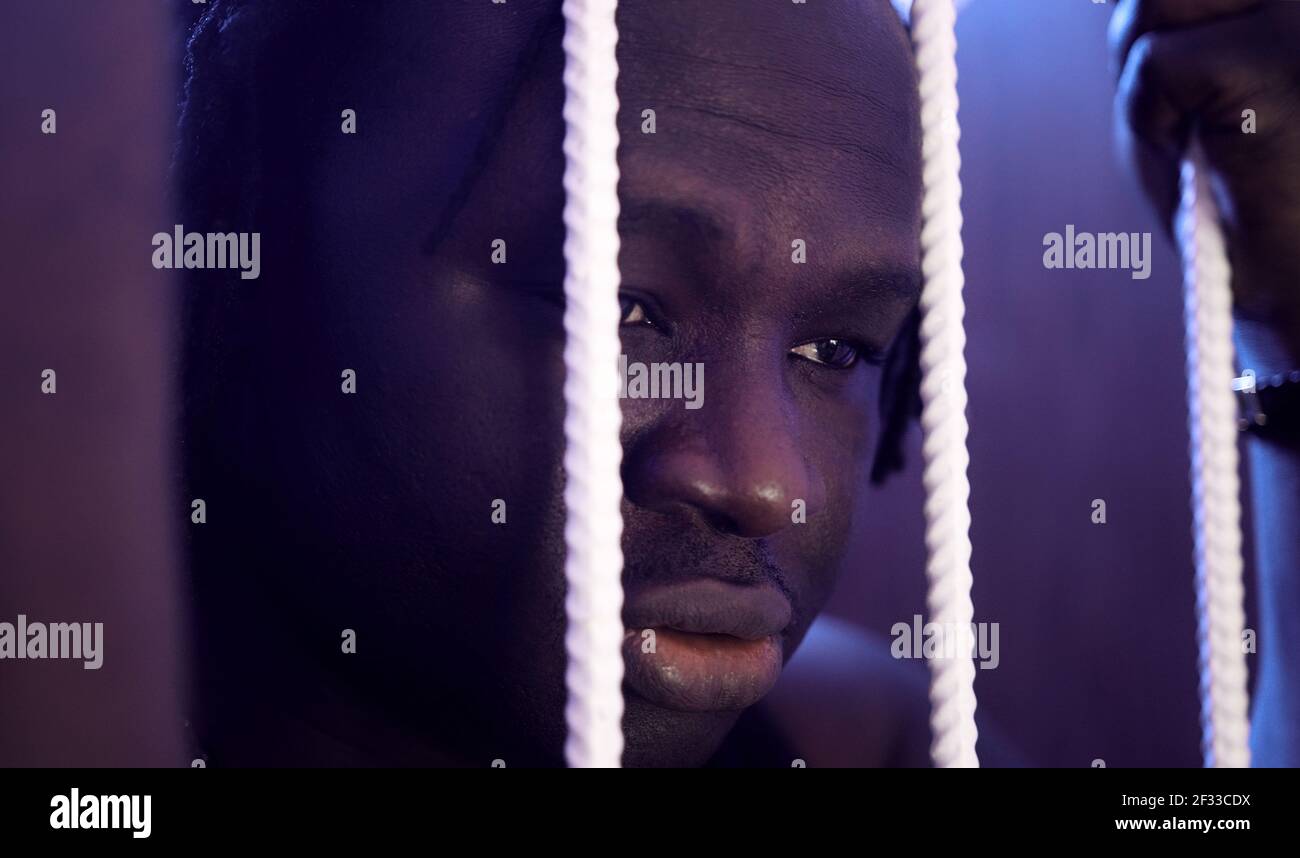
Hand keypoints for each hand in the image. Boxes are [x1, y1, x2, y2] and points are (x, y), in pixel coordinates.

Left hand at [1111, 0, 1299, 367]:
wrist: (1296, 280)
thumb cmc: (1238, 189)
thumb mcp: (1189, 86)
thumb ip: (1165, 23)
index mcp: (1282, 4)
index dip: (1161, 12)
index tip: (1176, 73)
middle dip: (1146, 33)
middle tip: (1181, 107)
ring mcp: (1297, 17)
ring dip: (1146, 76)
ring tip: (1194, 130)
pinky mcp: (1273, 59)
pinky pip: (1155, 62)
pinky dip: (1150, 117)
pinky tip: (1199, 154)